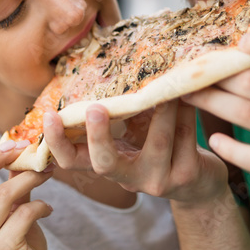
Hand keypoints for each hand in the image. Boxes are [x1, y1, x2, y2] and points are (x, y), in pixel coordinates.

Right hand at [0, 144, 54, 249]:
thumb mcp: (10, 216)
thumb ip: (11, 188)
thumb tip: (19, 154)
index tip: (11, 145)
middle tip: (23, 150)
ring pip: (2, 196)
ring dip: (30, 180)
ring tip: (46, 175)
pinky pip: (23, 214)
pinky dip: (40, 205)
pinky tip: (49, 209)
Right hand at [44, 99, 228, 204]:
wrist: (200, 182)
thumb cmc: (159, 145)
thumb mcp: (134, 132)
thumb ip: (120, 112)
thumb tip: (107, 68)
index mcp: (108, 164)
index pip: (71, 161)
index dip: (56, 142)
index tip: (49, 115)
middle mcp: (128, 179)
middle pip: (104, 164)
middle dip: (99, 136)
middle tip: (95, 109)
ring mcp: (157, 179)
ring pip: (157, 142)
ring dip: (161, 110)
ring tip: (163, 86)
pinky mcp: (186, 175)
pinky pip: (184, 137)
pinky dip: (185, 111)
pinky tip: (188, 93)